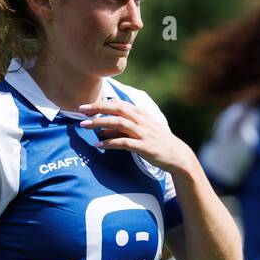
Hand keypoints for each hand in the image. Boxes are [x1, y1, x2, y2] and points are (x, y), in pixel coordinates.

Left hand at [78, 100, 195, 175]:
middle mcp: (141, 120)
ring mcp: (143, 133)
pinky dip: (110, 143)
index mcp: (140, 114)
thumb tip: (101, 131)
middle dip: (97, 108)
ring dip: (100, 123)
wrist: (178, 156)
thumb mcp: (140, 131)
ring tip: (84, 126)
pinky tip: (99, 145)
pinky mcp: (144, 146)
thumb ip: (121, 129)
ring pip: (118, 123)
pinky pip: (124, 142)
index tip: (85, 106)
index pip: (117, 103)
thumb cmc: (157, 143)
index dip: (100, 103)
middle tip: (80, 111)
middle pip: (116, 109)